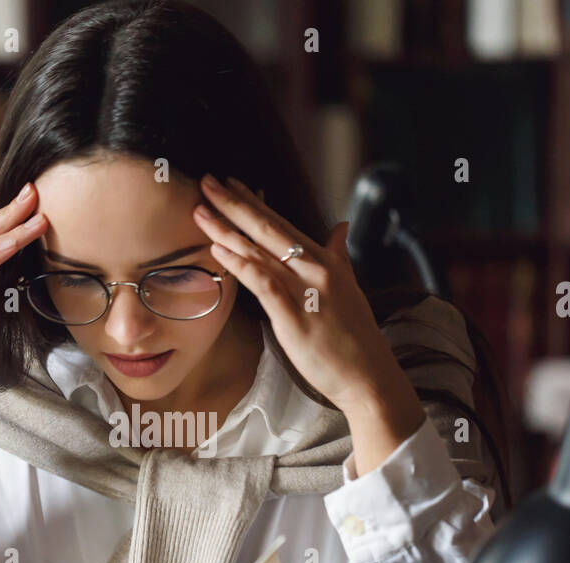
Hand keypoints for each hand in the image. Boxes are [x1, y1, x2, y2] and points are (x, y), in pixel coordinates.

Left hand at [194, 174, 425, 468]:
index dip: (254, 203)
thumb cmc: (355, 337)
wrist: (369, 374)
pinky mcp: (293, 316)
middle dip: (234, 204)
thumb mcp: (349, 287)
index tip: (230, 184)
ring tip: (200, 211)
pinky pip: (262, 283)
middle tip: (206, 182)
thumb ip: (339, 255)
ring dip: (227, 229)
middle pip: (267, 228)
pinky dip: (240, 264)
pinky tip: (219, 250)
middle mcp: (314, 268)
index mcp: (326, 260)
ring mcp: (304, 290)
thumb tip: (341, 227)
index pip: (282, 224)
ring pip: (260, 252)